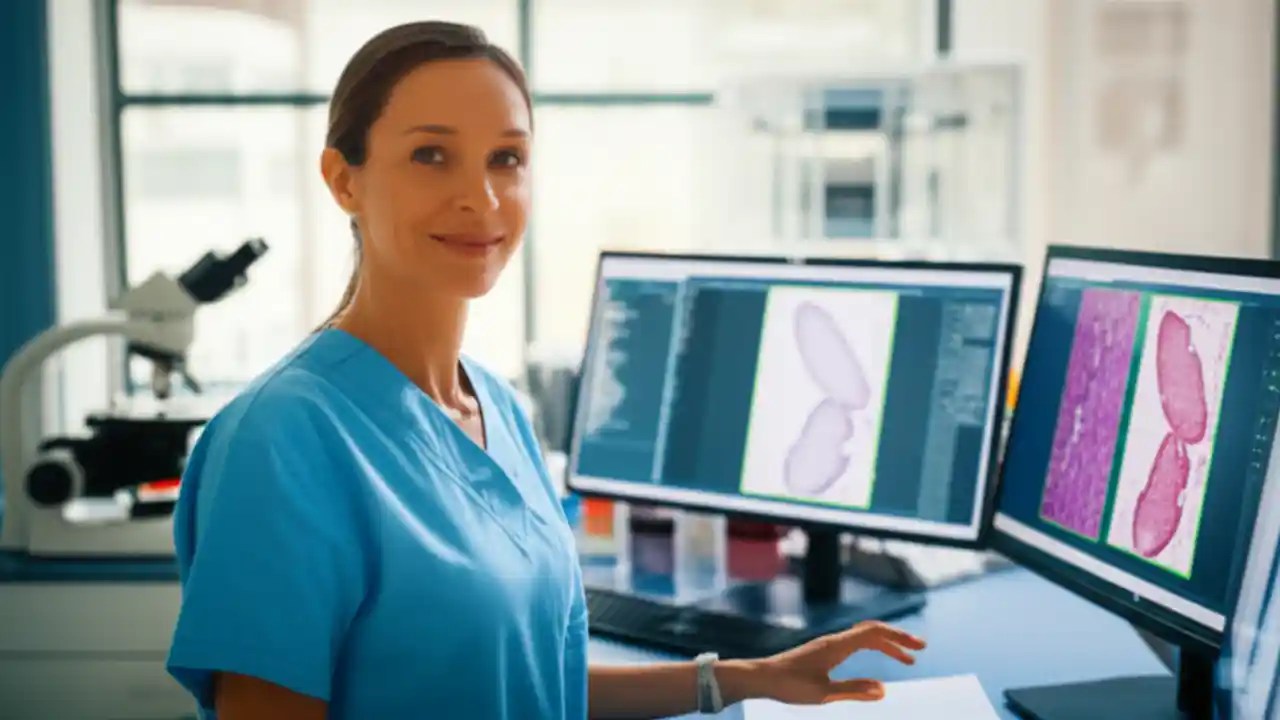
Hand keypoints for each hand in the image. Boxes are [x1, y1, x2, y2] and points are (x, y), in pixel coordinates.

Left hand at [722, 621, 925, 704]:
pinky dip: (872, 648)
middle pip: (872, 631)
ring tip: (906, 660)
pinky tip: (876, 659)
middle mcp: (834, 641)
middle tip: (920, 650)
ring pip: (864, 637)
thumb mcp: (823, 694)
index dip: (898, 638)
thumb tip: (884, 690)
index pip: (874, 632)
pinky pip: (854, 643)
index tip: (919, 648)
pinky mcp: (823, 652)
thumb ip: (854, 691)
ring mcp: (828, 645)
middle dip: (898, 639)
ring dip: (886, 645)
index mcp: (836, 646)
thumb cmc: (789, 686)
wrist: (760, 678)